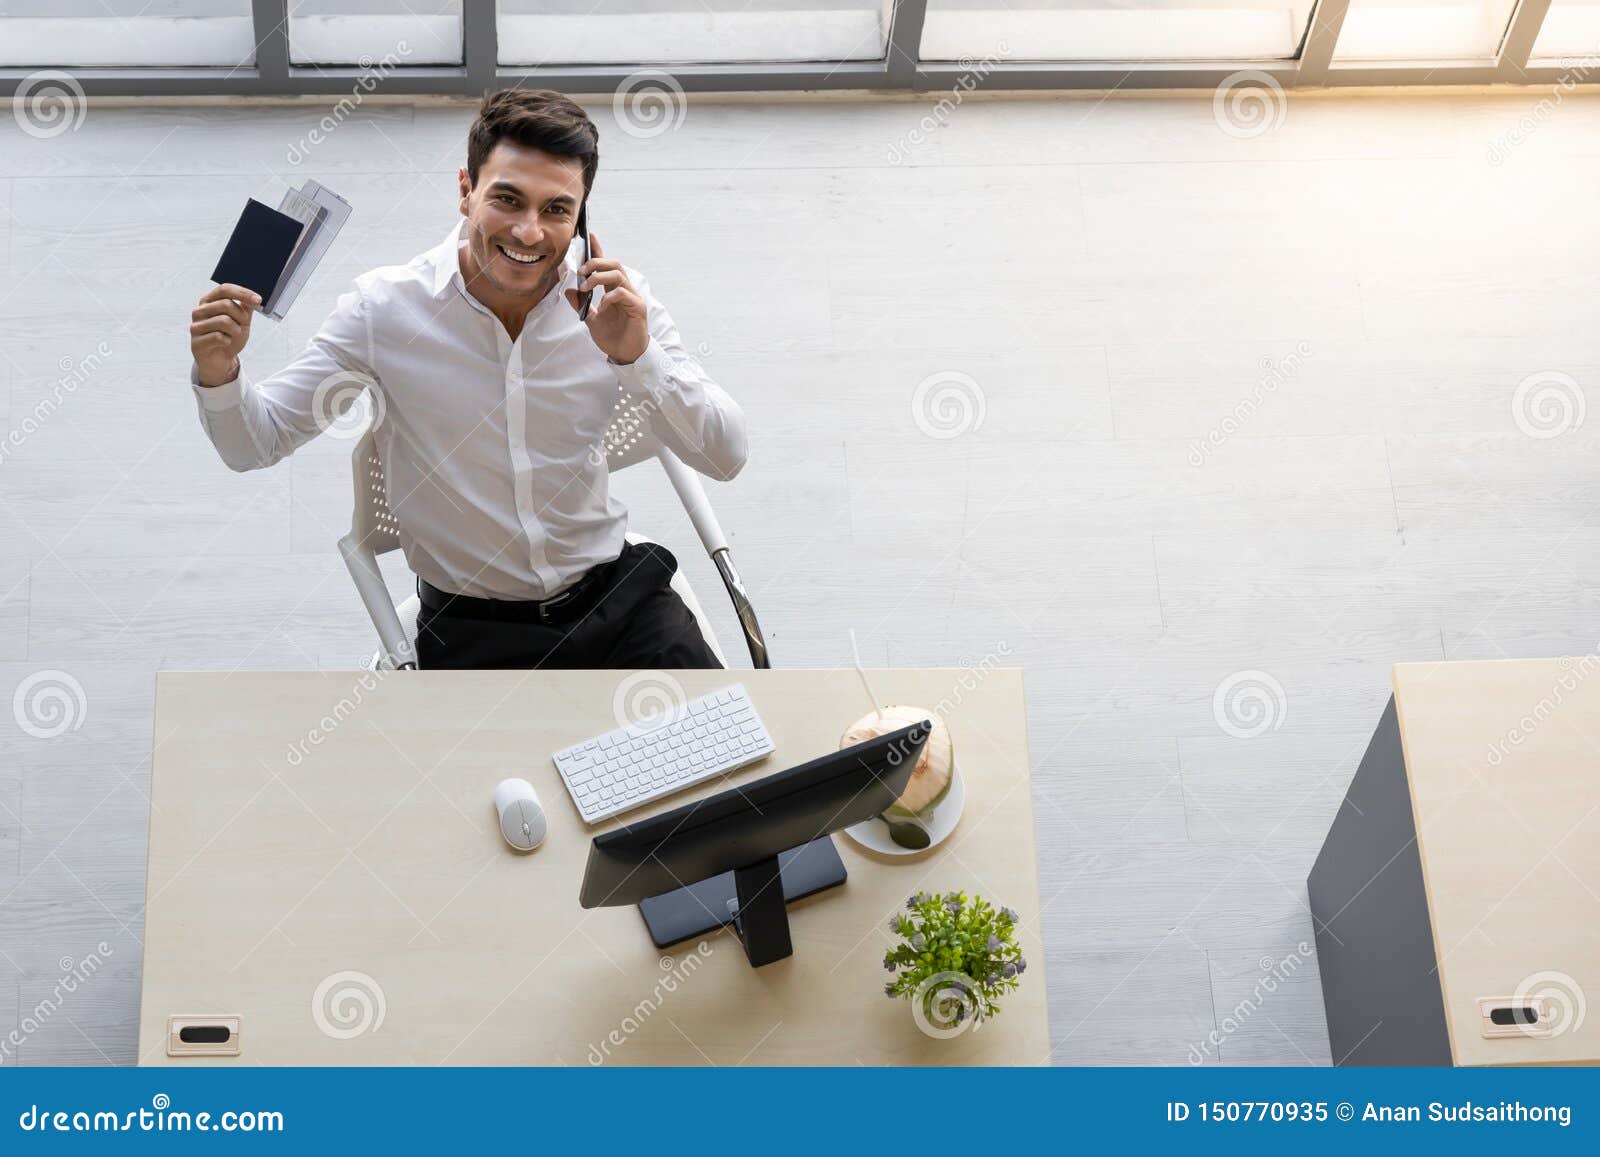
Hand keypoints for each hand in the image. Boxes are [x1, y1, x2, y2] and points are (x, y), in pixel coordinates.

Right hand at [191, 283, 259, 386]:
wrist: (221, 361)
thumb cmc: (230, 337)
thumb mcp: (242, 321)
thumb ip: (246, 308)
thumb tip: (253, 298)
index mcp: (209, 302)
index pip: (224, 289)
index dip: (243, 293)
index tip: (258, 300)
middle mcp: (199, 311)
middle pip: (226, 304)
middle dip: (241, 316)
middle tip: (241, 326)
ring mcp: (195, 326)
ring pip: (223, 320)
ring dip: (235, 330)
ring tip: (232, 336)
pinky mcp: (196, 342)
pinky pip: (219, 337)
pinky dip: (228, 341)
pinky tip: (225, 344)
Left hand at [564, 233, 648, 364]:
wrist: (625, 355)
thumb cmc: (613, 337)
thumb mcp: (591, 320)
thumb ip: (581, 305)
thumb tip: (569, 291)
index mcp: (613, 290)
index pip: (606, 265)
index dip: (598, 249)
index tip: (588, 236)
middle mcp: (624, 290)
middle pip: (614, 264)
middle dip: (596, 263)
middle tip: (581, 271)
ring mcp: (632, 298)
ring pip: (618, 275)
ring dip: (599, 277)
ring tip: (586, 287)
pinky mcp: (638, 308)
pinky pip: (623, 294)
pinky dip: (609, 297)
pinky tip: (602, 306)